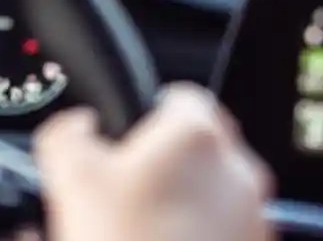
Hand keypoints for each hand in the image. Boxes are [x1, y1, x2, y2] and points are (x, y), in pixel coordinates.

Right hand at [34, 84, 273, 240]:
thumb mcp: (68, 177)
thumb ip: (67, 133)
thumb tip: (75, 126)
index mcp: (195, 133)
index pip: (178, 95)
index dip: (144, 114)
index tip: (125, 139)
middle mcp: (238, 170)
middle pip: (197, 149)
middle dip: (163, 166)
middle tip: (124, 194)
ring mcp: (255, 219)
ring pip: (213, 196)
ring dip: (182, 207)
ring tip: (140, 234)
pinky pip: (226, 235)